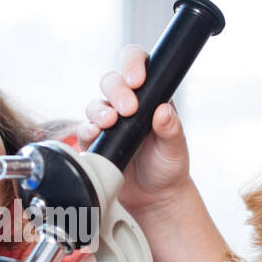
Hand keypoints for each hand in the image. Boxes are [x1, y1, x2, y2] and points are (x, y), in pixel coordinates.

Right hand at [79, 44, 192, 215]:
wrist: (153, 197)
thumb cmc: (168, 166)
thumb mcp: (176, 148)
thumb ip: (171, 130)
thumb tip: (163, 112)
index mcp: (150, 95)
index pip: (138, 64)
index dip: (133, 63)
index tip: (137, 78)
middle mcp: (127, 104)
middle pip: (111, 81)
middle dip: (117, 91)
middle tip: (128, 109)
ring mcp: (109, 122)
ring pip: (96, 104)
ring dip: (101, 110)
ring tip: (111, 123)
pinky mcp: (95, 141)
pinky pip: (84, 130)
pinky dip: (87, 130)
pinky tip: (96, 135)